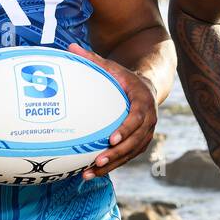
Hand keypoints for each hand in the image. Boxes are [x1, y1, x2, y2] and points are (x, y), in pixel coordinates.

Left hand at [67, 42, 157, 179]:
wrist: (147, 88)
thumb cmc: (125, 77)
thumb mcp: (112, 67)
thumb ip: (93, 59)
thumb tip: (70, 46)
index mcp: (144, 102)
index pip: (137, 118)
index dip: (126, 129)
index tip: (111, 138)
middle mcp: (149, 120)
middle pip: (135, 141)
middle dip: (117, 153)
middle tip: (97, 161)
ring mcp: (146, 133)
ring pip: (131, 153)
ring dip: (113, 164)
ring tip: (90, 173)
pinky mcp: (140, 143)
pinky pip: (128, 157)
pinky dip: (113, 165)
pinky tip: (92, 172)